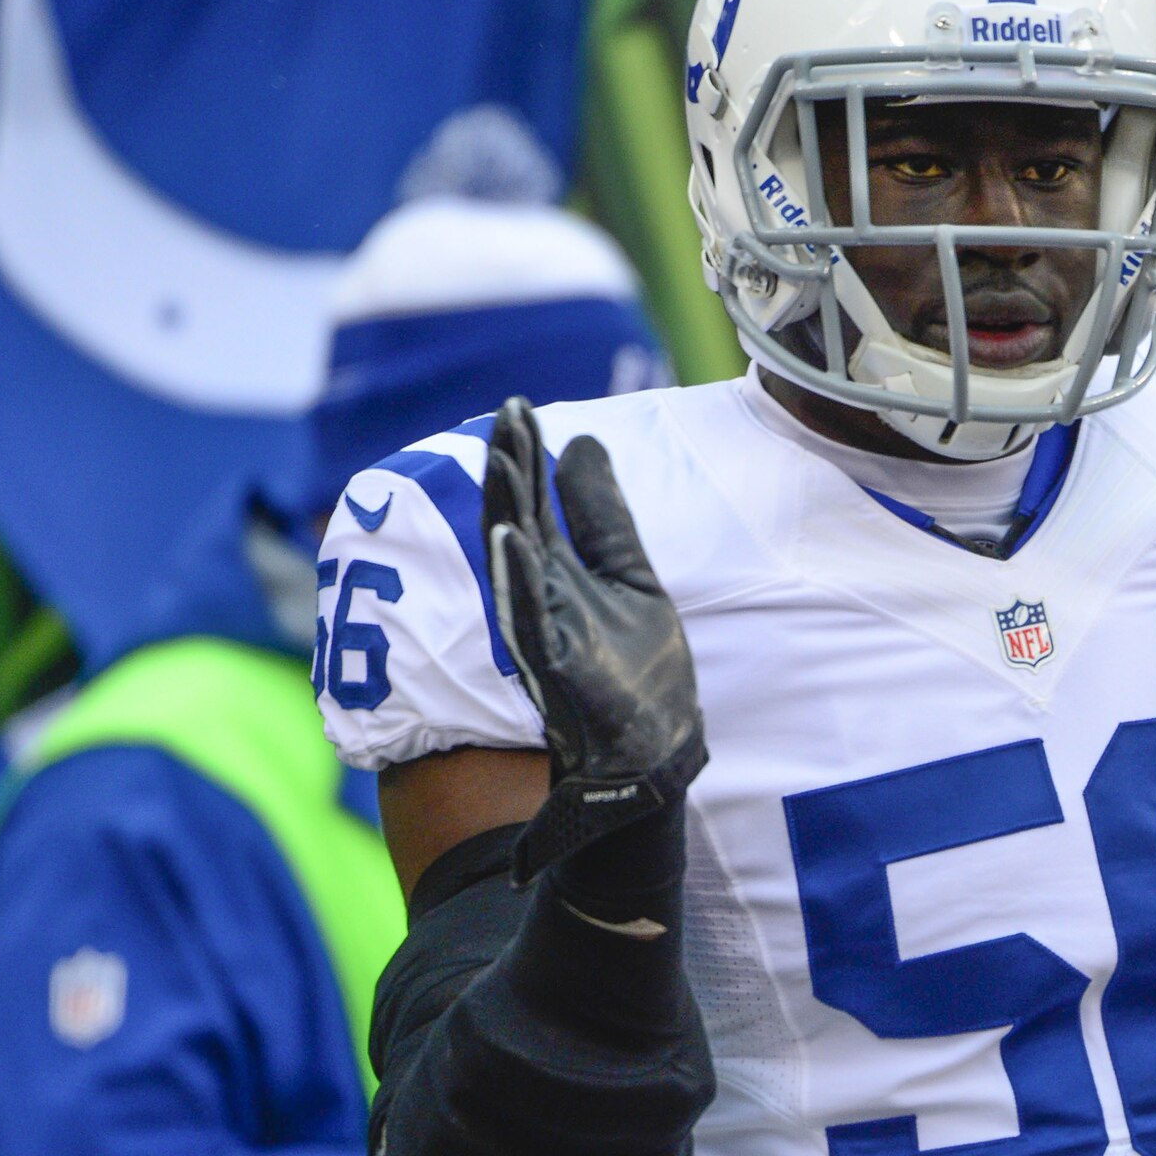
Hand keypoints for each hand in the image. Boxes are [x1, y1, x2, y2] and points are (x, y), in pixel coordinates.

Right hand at [483, 398, 706, 882]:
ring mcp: (541, 628)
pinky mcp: (550, 664)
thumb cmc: (638, 670)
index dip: (526, 454)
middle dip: (510, 468)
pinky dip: (518, 576)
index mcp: (558, 572)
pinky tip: (511, 536)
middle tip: (506, 413)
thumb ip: (603, 517)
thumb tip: (582, 441)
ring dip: (506, 508)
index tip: (517, 404)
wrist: (653, 751)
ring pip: (514, 560)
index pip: (533, 501)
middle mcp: (540, 595)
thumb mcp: (630, 578)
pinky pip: (526, 614)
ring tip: (502, 456)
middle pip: (516, 520)